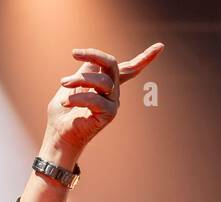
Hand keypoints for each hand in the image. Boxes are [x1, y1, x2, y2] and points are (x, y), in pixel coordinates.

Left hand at [42, 42, 163, 159]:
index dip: (146, 58)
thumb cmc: (63, 111)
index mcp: (108, 84)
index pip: (130, 69)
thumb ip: (86, 70)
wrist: (59, 135)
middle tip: (74, 53)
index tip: (161, 46)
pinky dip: (78, 97)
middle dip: (94, 55)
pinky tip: (66, 101)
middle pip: (112, 65)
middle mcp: (114, 93)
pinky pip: (95, 98)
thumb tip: (95, 61)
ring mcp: (113, 104)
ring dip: (78, 80)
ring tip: (63, 84)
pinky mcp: (108, 115)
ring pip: (102, 81)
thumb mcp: (73, 84)